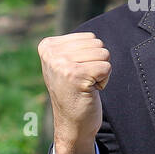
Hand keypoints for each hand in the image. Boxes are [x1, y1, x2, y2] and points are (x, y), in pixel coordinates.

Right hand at [38, 32, 109, 153]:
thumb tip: (99, 27)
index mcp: (47, 46)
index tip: (76, 74)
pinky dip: (104, 81)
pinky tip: (89, 91)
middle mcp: (51, 53)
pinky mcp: (76, 75)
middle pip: (97, 44)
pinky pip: (106, 67)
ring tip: (85, 85)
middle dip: (96, 63)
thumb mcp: (66, 64)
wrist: (72, 125)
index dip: (90, 56)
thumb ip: (75, 46)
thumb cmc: (74, 93)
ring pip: (103, 54)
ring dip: (100, 72)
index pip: (89, 37)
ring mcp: (62, 64)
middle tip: (82, 81)